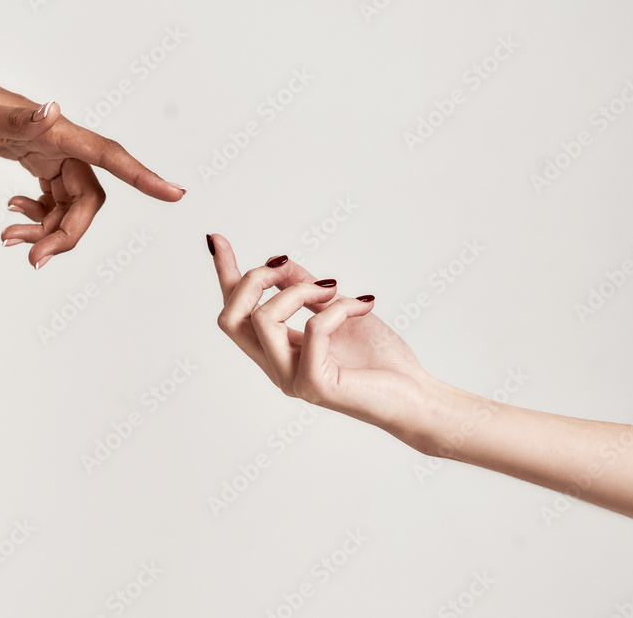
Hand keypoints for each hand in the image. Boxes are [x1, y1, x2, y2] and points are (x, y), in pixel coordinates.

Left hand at [0, 51, 184, 268]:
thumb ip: (21, 118)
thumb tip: (54, 110)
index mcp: (59, 133)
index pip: (111, 157)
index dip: (144, 177)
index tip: (176, 194)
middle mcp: (62, 143)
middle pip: (87, 201)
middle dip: (65, 235)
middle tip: (33, 260)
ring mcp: (50, 153)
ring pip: (69, 206)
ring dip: (45, 231)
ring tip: (8, 239)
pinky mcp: (35, 160)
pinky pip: (53, 199)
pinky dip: (37, 217)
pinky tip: (11, 216)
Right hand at [208, 234, 436, 443]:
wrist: (416, 393)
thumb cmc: (380, 358)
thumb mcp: (337, 309)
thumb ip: (306, 290)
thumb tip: (278, 264)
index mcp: (277, 352)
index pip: (236, 313)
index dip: (224, 274)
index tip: (216, 239)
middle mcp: (276, 367)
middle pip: (230, 317)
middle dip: (254, 279)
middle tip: (287, 266)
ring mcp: (292, 379)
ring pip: (263, 318)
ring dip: (298, 290)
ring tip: (332, 287)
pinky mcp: (314, 386)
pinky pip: (313, 328)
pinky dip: (338, 307)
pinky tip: (362, 306)